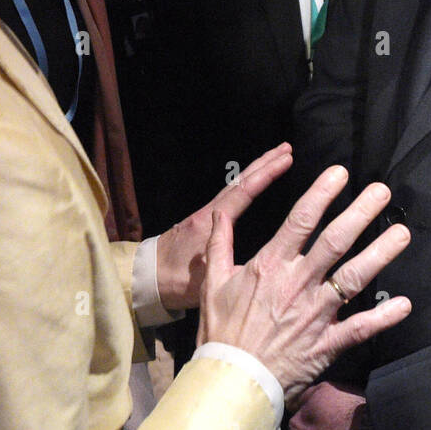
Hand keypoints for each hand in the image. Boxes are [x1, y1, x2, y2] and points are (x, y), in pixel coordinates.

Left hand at [155, 143, 292, 312]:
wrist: (144, 278)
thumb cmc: (174, 281)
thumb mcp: (204, 281)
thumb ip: (229, 271)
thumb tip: (260, 267)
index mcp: (210, 223)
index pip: (243, 192)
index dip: (266, 175)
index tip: (285, 160)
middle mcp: (208, 212)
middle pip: (240, 181)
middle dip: (264, 163)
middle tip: (285, 148)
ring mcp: (204, 214)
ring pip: (234, 185)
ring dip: (256, 170)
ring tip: (275, 158)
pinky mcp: (202, 220)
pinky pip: (230, 195)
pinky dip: (246, 183)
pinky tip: (253, 183)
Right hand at [197, 166, 411, 407]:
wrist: (230, 382)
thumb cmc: (220, 333)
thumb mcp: (213, 282)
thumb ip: (219, 244)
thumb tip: (221, 213)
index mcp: (270, 266)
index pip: (300, 220)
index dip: (322, 193)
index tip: (341, 173)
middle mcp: (297, 284)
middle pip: (335, 241)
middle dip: (360, 213)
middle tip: (381, 191)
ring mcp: (315, 314)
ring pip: (354, 278)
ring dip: (381, 254)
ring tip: (402, 233)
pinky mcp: (326, 344)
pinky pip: (360, 329)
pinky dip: (383, 317)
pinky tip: (404, 304)